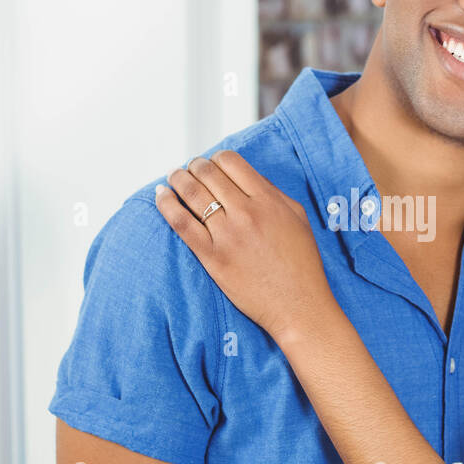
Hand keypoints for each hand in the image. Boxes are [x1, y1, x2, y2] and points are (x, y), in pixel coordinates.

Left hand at [155, 150, 336, 340]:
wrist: (298, 305)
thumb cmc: (301, 264)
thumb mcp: (297, 218)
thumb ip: (273, 193)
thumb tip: (245, 178)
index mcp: (268, 200)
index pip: (231, 162)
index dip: (216, 158)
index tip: (211, 163)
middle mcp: (246, 212)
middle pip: (208, 174)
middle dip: (194, 165)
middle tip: (188, 168)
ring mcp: (227, 234)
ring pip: (192, 194)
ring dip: (178, 179)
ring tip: (172, 176)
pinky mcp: (212, 257)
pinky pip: (182, 223)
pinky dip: (167, 205)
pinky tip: (161, 195)